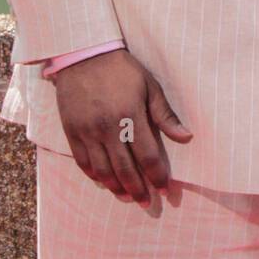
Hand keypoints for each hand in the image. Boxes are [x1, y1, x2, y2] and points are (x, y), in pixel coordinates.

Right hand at [53, 49, 192, 205]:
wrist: (83, 55)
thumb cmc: (121, 69)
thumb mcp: (149, 86)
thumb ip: (165, 114)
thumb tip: (186, 137)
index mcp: (130, 115)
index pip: (147, 156)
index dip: (157, 176)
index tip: (165, 189)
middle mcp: (108, 127)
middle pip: (125, 169)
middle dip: (138, 190)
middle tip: (146, 203)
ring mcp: (87, 131)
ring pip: (102, 170)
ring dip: (116, 187)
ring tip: (126, 198)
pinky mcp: (72, 131)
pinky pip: (82, 161)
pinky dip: (94, 175)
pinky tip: (104, 182)